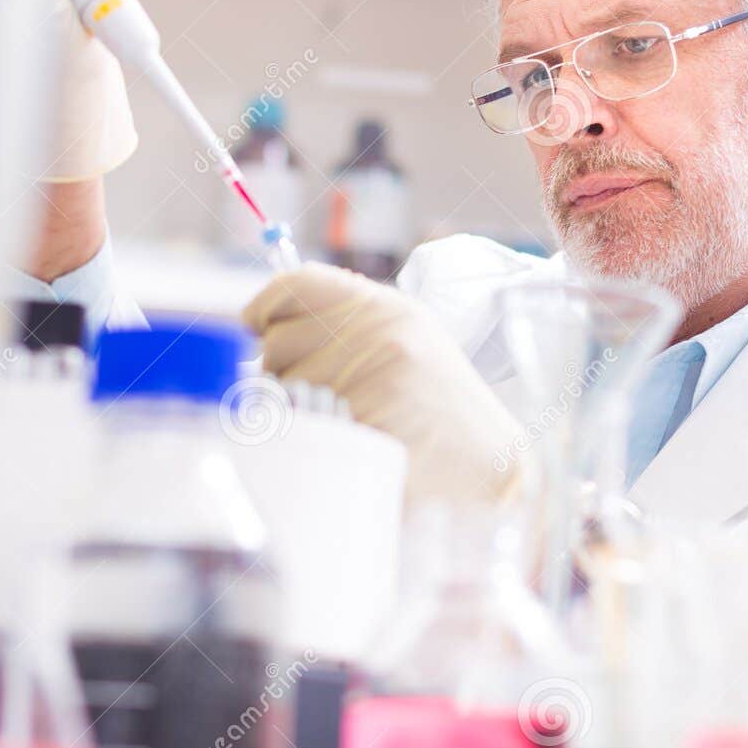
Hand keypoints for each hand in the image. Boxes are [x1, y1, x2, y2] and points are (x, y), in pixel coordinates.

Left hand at [243, 264, 523, 503]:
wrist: (491, 464)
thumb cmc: (437, 412)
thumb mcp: (402, 346)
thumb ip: (343, 329)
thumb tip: (260, 328)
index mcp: (383, 305)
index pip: (294, 284)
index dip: (264, 308)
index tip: (256, 329)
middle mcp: (378, 328)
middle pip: (276, 343)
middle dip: (282, 376)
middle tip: (323, 400)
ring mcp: (376, 369)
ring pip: (282, 390)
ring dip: (298, 415)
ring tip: (346, 425)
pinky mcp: (372, 413)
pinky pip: (305, 426)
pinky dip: (317, 442)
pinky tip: (353, 446)